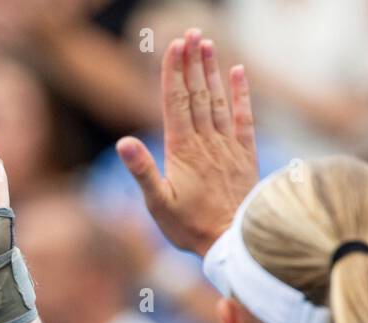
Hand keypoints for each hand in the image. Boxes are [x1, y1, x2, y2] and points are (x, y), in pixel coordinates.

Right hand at [116, 29, 258, 255]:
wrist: (231, 242)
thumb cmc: (189, 227)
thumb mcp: (158, 203)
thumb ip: (142, 171)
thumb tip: (123, 142)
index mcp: (182, 149)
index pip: (175, 101)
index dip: (174, 71)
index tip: (174, 45)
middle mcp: (206, 142)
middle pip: (196, 94)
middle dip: (192, 63)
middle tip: (191, 34)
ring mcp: (227, 147)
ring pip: (218, 100)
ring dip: (212, 71)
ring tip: (208, 44)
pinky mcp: (244, 156)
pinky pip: (243, 118)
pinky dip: (241, 94)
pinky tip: (239, 73)